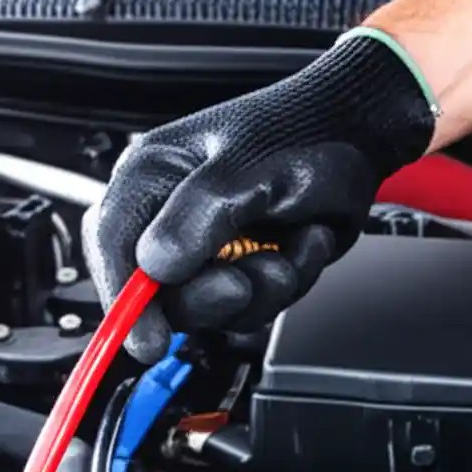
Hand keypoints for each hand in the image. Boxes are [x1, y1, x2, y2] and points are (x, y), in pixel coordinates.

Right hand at [83, 34, 433, 362]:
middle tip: (244, 280)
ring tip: (289, 244)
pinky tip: (304, 240)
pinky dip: (291, 279)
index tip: (147, 340)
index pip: (113, 243)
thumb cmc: (302, 131)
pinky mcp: (246, 266)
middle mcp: (172, 215)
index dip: (124, 298)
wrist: (358, 137)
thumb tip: (155, 268)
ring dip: (263, 285)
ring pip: (215, 308)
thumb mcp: (246, 171)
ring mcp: (211, 246)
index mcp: (152, 177)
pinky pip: (256, 305)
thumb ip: (197, 219)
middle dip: (213, 295)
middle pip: (161, 293)